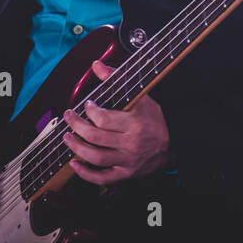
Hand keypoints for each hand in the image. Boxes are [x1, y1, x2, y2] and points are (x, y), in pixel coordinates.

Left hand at [62, 59, 170, 184]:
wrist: (176, 144)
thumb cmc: (157, 119)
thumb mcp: (141, 96)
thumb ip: (117, 78)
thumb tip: (97, 65)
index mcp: (135, 123)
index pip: (103, 119)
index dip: (89, 111)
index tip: (87, 105)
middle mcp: (130, 143)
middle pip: (95, 137)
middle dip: (76, 126)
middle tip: (69, 117)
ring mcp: (128, 160)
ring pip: (96, 157)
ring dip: (76, 147)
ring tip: (67, 137)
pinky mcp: (127, 173)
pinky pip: (103, 178)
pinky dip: (86, 174)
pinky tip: (75, 164)